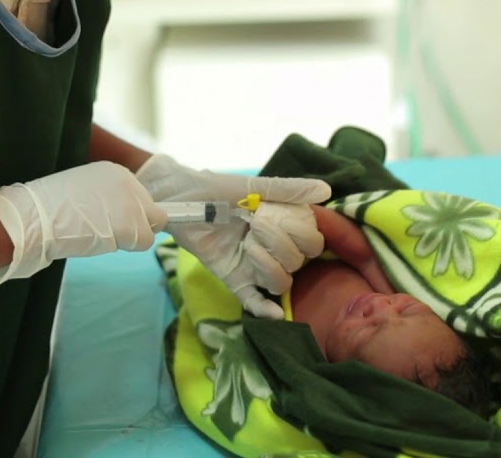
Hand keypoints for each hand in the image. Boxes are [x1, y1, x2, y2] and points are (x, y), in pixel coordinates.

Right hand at [0, 162, 166, 285]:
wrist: (35, 217)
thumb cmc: (49, 209)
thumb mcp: (83, 192)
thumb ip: (106, 199)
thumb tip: (121, 216)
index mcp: (115, 172)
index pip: (141, 198)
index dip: (130, 216)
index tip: (113, 222)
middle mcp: (128, 183)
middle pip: (152, 213)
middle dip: (135, 228)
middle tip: (107, 233)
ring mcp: (131, 202)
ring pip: (149, 231)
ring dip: (128, 240)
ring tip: (98, 235)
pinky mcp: (130, 224)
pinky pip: (143, 243)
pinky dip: (126, 247)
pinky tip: (101, 241)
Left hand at [136, 154, 329, 317]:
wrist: (174, 199)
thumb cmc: (212, 188)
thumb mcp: (251, 187)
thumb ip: (287, 190)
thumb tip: (326, 190)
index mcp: (284, 223)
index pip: (313, 242)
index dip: (302, 233)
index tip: (275, 214)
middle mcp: (274, 246)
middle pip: (300, 262)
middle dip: (283, 245)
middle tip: (256, 225)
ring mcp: (254, 264)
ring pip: (281, 281)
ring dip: (270, 266)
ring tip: (248, 245)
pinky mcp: (233, 278)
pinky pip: (253, 300)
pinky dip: (264, 309)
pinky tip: (274, 314)